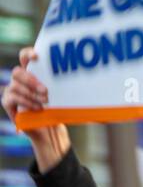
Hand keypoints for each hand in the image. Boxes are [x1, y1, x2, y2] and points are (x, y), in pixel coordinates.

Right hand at [1, 47, 70, 170]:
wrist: (51, 133)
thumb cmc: (58, 111)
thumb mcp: (63, 97)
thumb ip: (67, 86)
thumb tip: (89, 81)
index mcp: (32, 73)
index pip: (24, 57)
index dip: (27, 54)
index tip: (37, 57)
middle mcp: (20, 81)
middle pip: (17, 72)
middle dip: (32, 80)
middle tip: (46, 91)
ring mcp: (12, 91)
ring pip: (15, 85)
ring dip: (31, 94)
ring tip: (45, 103)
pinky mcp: (8, 103)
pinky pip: (12, 97)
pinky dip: (25, 102)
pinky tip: (37, 108)